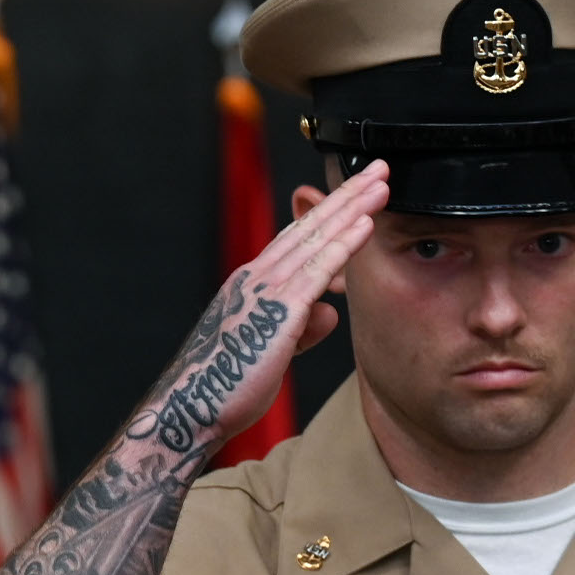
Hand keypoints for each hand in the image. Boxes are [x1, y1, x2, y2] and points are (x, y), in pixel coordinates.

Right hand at [127, 161, 385, 456]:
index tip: (357, 192)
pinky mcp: (278, 310)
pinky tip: (366, 224)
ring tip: (382, 183)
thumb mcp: (273, 350)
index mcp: (253, 282)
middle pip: (310, 226)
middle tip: (379, 168)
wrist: (193, 407)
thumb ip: (301, 328)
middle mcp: (257, 276)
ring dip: (352, 208)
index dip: (330, 212)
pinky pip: (317, 269)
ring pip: (316, 238)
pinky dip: (344, 244)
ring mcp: (266, 289)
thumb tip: (329, 315)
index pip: (299, 238)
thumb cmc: (228, 384)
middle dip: (347, 195)